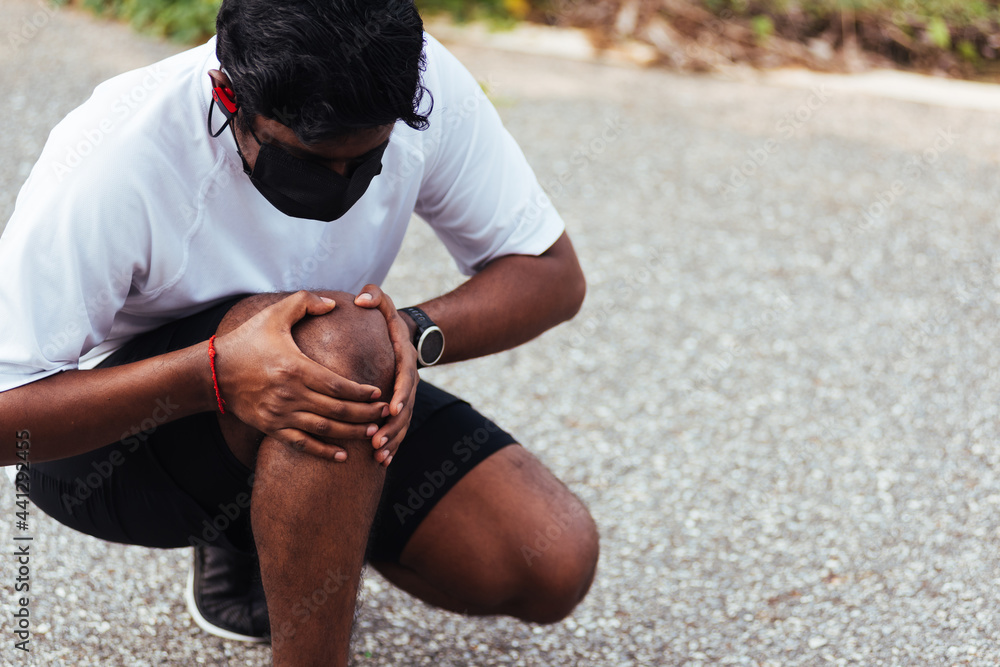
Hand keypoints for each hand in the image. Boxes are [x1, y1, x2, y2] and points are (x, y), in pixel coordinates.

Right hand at [213, 291, 387, 459]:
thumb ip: (305, 302)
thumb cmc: (247, 341)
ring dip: (351, 434)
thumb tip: (333, 303)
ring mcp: (280, 414)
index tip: (378, 394)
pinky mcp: (271, 428)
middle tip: (385, 414)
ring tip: (372, 432)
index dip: (361, 393)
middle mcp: (289, 395)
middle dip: (365, 414)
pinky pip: (302, 445)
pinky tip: (342, 456)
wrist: (212, 372)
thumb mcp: (274, 314)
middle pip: (337, 410)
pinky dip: (324, 452)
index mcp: (295, 368)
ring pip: (324, 430)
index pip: (337, 385)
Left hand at [355, 285, 417, 466]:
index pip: (406, 378)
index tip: (390, 408)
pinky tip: (382, 461)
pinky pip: (398, 429)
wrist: (401, 336)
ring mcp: (406, 395)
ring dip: (393, 440)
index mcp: (405, 358)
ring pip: (404, 422)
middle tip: (377, 441)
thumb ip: (374, 296)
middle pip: (406, 408)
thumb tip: (363, 299)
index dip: (401, 394)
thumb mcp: (382, 302)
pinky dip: (393, 444)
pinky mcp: (399, 407)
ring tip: (378, 456)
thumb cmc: (385, 319)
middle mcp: (409, 380)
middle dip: (393, 427)